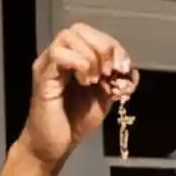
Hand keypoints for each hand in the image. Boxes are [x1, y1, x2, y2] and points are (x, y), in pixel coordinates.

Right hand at [18, 22, 139, 165]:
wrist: (54, 146)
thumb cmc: (74, 122)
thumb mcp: (104, 99)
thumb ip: (116, 82)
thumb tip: (132, 71)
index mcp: (74, 58)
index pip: (93, 34)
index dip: (112, 45)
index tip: (124, 66)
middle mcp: (60, 56)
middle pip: (80, 29)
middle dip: (103, 46)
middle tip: (110, 71)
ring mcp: (49, 64)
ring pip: (68, 37)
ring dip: (90, 55)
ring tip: (96, 79)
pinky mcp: (43, 77)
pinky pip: (58, 55)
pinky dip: (78, 63)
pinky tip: (85, 82)